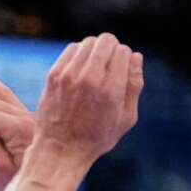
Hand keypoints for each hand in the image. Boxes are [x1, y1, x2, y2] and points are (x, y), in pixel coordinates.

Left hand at [30, 34, 143, 165]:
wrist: (60, 150)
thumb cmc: (97, 137)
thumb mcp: (126, 118)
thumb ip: (134, 85)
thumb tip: (136, 56)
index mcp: (110, 90)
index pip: (123, 51)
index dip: (125, 58)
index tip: (121, 71)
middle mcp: (89, 79)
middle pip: (106, 41)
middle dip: (112, 49)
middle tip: (109, 66)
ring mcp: (68, 75)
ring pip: (88, 42)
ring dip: (95, 51)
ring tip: (95, 69)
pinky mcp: (54, 75)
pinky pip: (71, 49)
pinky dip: (79, 55)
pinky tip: (81, 70)